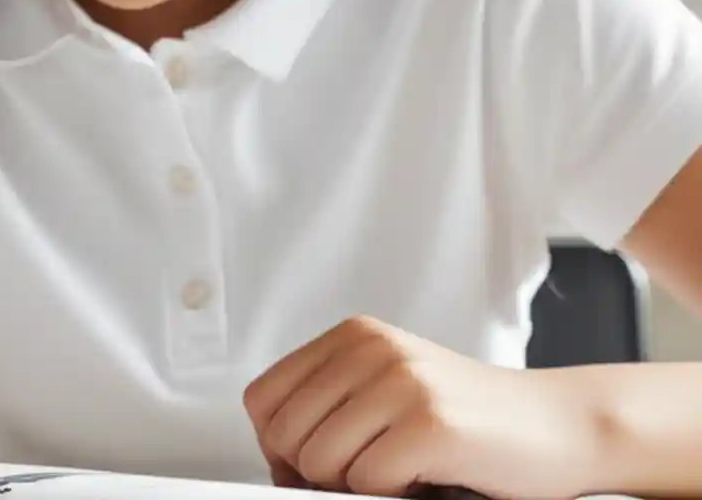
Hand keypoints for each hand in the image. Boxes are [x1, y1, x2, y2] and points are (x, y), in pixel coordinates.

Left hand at [243, 316, 600, 498]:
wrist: (559, 426)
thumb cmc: (467, 421)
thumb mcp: (382, 393)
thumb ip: (326, 410)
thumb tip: (275, 466)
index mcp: (351, 336)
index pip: (262, 399)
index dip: (278, 446)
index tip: (315, 465)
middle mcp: (371, 348)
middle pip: (284, 435)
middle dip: (314, 472)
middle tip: (366, 474)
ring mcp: (402, 381)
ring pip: (318, 462)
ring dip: (355, 485)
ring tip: (401, 469)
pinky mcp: (430, 422)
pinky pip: (367, 482)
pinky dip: (392, 494)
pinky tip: (427, 476)